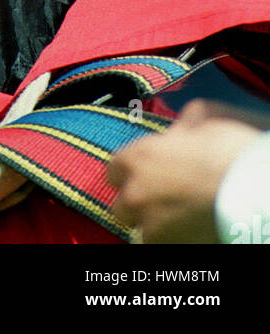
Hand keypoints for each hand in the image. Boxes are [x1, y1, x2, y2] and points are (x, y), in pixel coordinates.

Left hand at [106, 99, 263, 242]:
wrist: (257, 189)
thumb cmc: (231, 147)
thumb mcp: (203, 116)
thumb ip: (179, 126)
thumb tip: (178, 132)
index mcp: (138, 158)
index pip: (114, 170)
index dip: (132, 171)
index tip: (147, 172)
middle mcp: (136, 196)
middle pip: (122, 207)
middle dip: (139, 203)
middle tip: (166, 198)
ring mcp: (153, 229)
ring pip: (144, 233)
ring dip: (157, 226)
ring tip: (183, 218)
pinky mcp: (173, 252)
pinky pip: (164, 247)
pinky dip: (176, 241)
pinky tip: (193, 231)